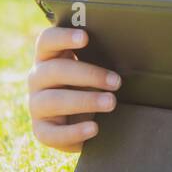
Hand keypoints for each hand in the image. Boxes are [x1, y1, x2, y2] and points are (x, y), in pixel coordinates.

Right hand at [27, 26, 121, 151]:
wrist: (88, 121)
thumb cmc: (95, 85)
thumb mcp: (97, 69)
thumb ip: (103, 56)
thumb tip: (135, 46)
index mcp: (50, 57)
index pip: (46, 41)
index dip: (63, 37)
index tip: (85, 38)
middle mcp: (38, 78)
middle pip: (54, 70)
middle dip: (88, 74)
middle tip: (116, 81)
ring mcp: (36, 105)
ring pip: (53, 100)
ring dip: (85, 100)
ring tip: (111, 103)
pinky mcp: (41, 130)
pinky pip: (51, 133)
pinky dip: (73, 131)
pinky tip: (94, 128)